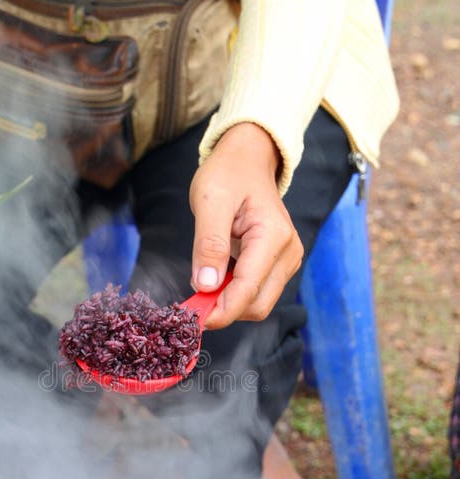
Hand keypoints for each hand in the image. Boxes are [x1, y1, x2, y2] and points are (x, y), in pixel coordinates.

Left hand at [189, 123, 303, 328]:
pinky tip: (216, 278)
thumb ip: (209, 244)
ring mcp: (287, 260)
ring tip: (203, 284)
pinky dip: (234, 294)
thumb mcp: (210, 201)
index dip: (220, 312)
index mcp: (273, 237)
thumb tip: (206, 286)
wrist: (247, 159)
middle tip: (191, 304)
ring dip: (229, 303)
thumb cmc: (228, 174)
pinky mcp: (280, 264)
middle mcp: (288, 253)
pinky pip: (258, 292)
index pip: (248, 291)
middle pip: (257, 305)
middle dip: (224, 311)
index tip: (192, 319)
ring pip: (258, 303)